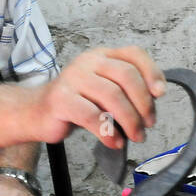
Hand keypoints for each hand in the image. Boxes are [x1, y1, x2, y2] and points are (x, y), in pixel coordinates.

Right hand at [29, 46, 165, 147]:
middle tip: (148, 124)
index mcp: (102, 56)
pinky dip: (108, 132)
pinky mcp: (61, 99)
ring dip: (129, 120)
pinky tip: (114, 141)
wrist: (34, 112)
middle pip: (127, 75)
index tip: (160, 94)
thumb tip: (154, 101)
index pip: (133, 54)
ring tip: (135, 136)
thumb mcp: (103, 90)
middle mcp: (88, 62)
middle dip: (143, 103)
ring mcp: (73, 78)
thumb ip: (125, 90)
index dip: (152, 72)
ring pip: (112, 96)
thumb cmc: (76, 103)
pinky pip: (92, 116)